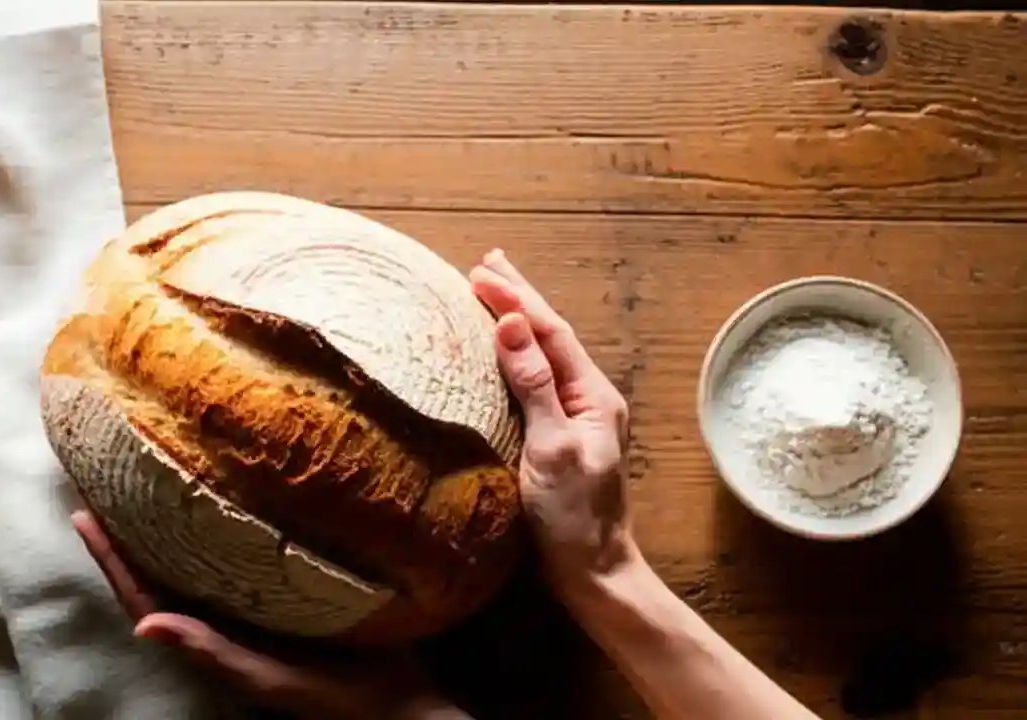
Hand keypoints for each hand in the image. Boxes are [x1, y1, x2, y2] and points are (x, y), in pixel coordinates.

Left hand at [70, 510, 465, 719]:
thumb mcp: (267, 677)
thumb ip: (211, 651)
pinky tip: (225, 493)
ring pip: (197, 555)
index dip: (110, 556)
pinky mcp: (288, 588)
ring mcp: (254, 601)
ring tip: (150, 477)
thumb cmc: (330, 696)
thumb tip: (142, 624)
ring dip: (168, 521)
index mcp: (210, 636)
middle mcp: (224, 614)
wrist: (394, 700)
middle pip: (161, 566)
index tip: (82, 513)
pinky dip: (222, 523)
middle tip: (107, 479)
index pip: (144, 591)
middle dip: (131, 529)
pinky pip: (241, 550)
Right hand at [469, 250, 634, 594]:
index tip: (480, 271)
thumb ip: (534, 385)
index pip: (549, 332)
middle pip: (550, 335)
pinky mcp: (562, 436)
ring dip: (519, 321)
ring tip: (495, 293)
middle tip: (489, 261)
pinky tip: (504, 352)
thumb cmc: (574, 517)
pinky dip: (516, 355)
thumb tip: (514, 327)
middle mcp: (590, 399)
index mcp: (593, 395)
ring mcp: (578, 417)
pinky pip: (537, 379)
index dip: (516, 298)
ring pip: (544, 354)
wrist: (595, 572)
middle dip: (520, 297)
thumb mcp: (551, 448)